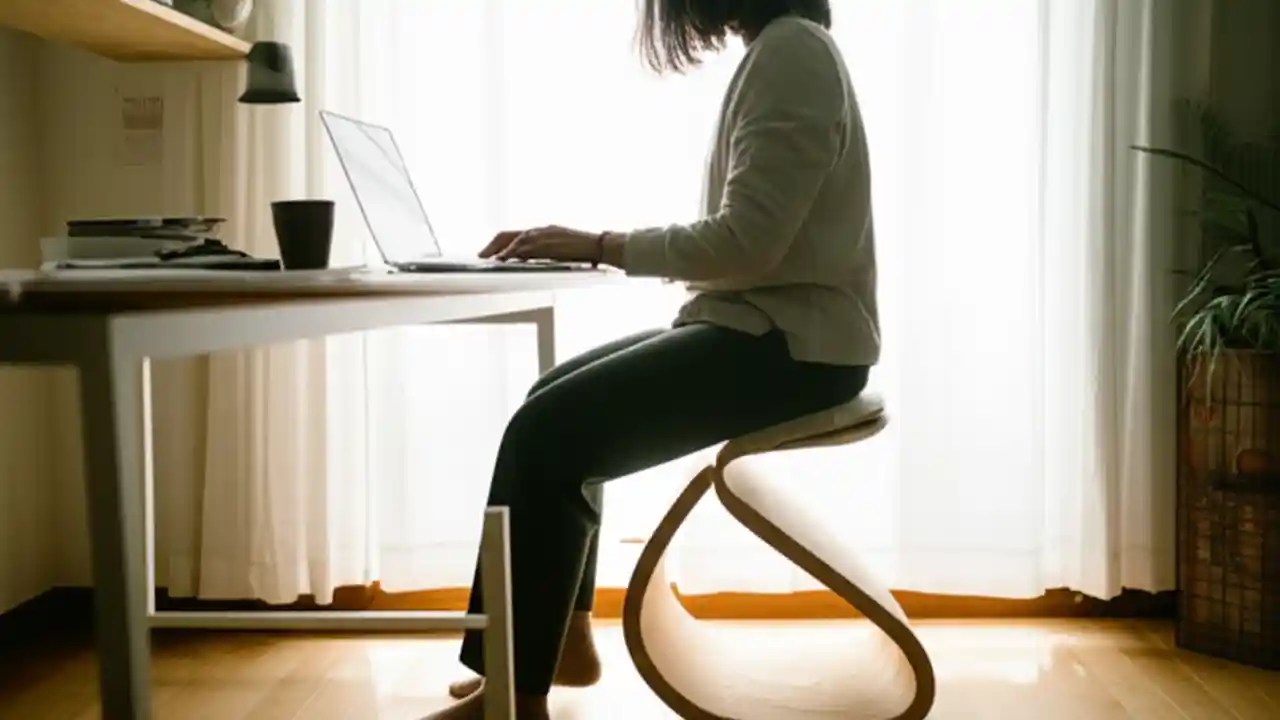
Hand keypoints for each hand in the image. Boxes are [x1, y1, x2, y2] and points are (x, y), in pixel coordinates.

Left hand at [480, 225, 599, 262]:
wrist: (598, 245)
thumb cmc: (584, 251)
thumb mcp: (561, 250)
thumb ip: (546, 253)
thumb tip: (531, 262)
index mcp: (542, 231)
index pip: (514, 235)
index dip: (499, 243)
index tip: (489, 253)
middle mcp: (539, 230)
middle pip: (507, 234)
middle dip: (492, 245)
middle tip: (481, 256)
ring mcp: (542, 235)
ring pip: (512, 239)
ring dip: (497, 250)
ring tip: (486, 259)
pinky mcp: (546, 242)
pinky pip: (523, 246)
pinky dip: (510, 252)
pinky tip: (501, 259)